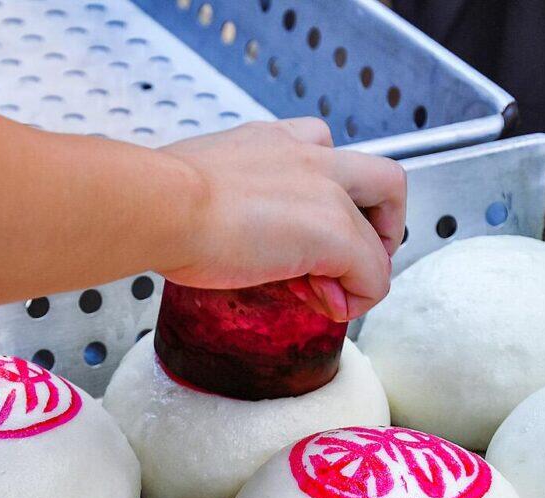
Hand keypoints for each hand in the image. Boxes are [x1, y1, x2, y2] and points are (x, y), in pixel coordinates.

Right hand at [160, 117, 404, 320]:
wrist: (157, 206)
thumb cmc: (155, 201)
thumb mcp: (188, 190)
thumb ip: (210, 203)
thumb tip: (198, 236)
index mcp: (267, 141)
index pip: (319, 152)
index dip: (322, 199)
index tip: (293, 237)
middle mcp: (305, 153)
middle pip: (378, 174)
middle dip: (379, 219)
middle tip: (350, 257)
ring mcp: (325, 188)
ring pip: (389, 209)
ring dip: (372, 256)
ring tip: (338, 289)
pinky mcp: (333, 231)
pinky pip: (374, 270)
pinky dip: (360, 296)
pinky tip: (327, 308)